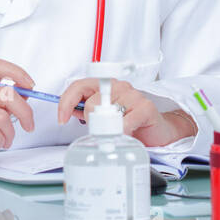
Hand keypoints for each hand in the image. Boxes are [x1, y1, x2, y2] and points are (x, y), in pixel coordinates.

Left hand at [56, 79, 196, 147]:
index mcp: (105, 85)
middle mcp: (118, 86)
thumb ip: (86, 111)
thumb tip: (70, 111)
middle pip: (90, 103)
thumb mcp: (104, 117)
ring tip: (116, 131)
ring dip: (107, 128)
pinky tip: (126, 134)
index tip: (62, 118)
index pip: (78, 85)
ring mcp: (132, 94)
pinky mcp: (145, 107)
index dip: (66, 102)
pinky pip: (124, 123)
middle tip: (100, 130)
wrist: (158, 131)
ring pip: (105, 112)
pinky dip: (121, 132)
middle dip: (90, 121)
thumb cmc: (131, 122)